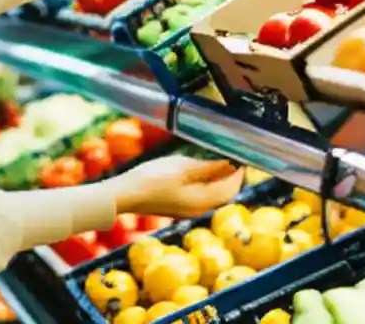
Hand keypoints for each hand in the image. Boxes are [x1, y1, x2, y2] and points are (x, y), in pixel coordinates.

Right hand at [110, 156, 243, 217]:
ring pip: (213, 196)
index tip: (240, 155)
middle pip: (224, 194)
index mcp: (203, 201)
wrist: (124, 196)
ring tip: (216, 161)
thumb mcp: (183, 168)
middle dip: (230, 176)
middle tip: (230, 155)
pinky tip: (197, 172)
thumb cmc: (152, 179)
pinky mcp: (178, 207)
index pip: (231, 188)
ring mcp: (188, 210)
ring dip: (218, 180)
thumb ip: (210, 168)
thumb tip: (233, 164)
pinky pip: (201, 197)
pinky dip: (205, 184)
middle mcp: (199, 210)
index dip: (238, 171)